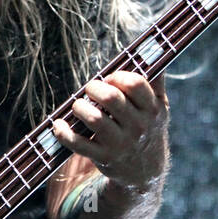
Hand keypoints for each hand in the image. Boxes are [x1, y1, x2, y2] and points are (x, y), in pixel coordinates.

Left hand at [51, 71, 168, 190]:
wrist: (144, 172)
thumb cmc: (147, 128)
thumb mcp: (159, 106)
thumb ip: (155, 79)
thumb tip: (152, 46)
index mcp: (152, 109)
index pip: (134, 83)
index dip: (117, 76)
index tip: (109, 79)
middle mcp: (138, 126)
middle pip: (111, 98)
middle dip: (94, 88)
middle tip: (90, 89)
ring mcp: (120, 143)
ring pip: (93, 118)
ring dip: (79, 107)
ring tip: (78, 105)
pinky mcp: (103, 157)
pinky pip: (78, 143)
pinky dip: (63, 132)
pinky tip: (58, 124)